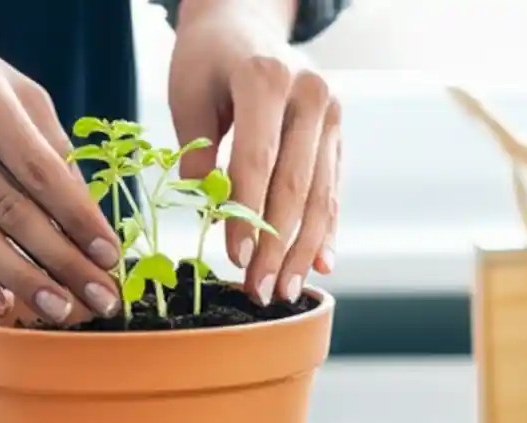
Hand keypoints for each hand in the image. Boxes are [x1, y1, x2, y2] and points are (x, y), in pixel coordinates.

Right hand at [0, 9, 121, 323]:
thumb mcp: (13, 89)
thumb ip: (52, 146)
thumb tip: (89, 213)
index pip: (41, 172)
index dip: (78, 219)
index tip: (110, 256)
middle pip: (10, 210)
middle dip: (62, 262)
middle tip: (99, 299)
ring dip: (21, 279)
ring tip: (60, 310)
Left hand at [169, 0, 339, 305]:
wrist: (247, 23)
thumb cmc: (207, 59)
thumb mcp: (188, 93)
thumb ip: (197, 150)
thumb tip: (206, 210)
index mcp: (267, 78)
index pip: (257, 160)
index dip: (247, 215)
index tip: (236, 259)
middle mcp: (310, 95)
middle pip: (295, 185)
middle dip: (279, 245)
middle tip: (262, 290)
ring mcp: (332, 115)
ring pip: (320, 194)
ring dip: (304, 250)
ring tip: (286, 291)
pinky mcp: (338, 134)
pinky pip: (332, 189)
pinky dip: (326, 231)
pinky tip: (322, 266)